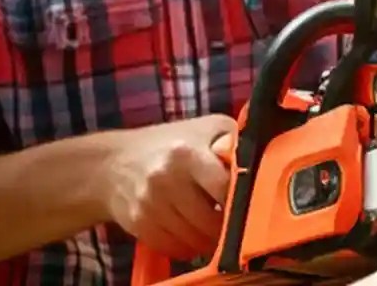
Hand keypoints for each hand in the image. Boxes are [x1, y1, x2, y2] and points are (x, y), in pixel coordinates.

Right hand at [100, 114, 236, 260]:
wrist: (114, 162)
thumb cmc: (171, 143)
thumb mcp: (206, 129)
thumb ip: (234, 141)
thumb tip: (262, 159)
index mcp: (187, 153)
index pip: (225, 187)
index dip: (241, 199)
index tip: (250, 201)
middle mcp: (165, 179)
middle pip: (211, 221)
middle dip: (228, 226)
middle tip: (238, 222)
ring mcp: (150, 205)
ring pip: (194, 240)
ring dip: (210, 239)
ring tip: (217, 227)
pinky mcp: (139, 224)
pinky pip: (175, 248)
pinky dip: (189, 247)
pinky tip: (194, 233)